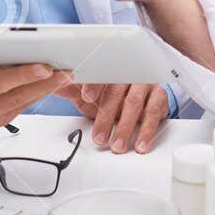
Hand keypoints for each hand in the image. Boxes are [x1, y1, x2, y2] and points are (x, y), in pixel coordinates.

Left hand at [54, 81, 169, 153]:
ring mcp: (144, 84)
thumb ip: (71, 89)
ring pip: (134, 103)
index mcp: (108, 69)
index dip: (93, 85)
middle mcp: (127, 73)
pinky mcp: (159, 96)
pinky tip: (141, 143)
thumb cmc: (110, 93)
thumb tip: (55, 85)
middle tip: (99, 138)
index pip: (99, 74)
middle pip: (116, 92)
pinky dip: (147, 130)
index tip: (85, 96)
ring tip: (118, 146)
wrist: (141, 94)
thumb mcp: (88, 92)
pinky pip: (154, 112)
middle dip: (106, 117)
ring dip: (126, 127)